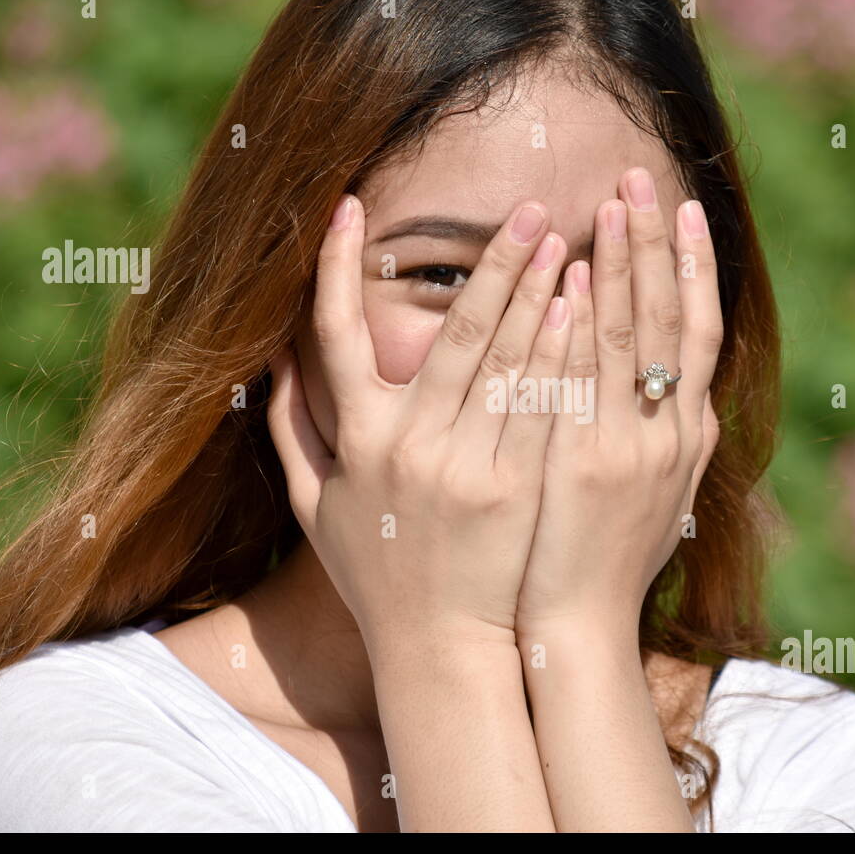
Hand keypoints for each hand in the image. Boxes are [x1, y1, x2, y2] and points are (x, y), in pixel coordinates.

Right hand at [267, 193, 573, 648]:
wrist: (441, 647)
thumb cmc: (377, 573)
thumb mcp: (315, 507)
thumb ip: (290, 432)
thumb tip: (272, 362)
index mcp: (356, 440)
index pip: (335, 336)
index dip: (333, 266)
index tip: (345, 206)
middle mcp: (408, 445)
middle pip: (452, 334)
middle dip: (492, 264)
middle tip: (528, 209)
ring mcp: (465, 466)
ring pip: (504, 361)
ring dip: (535, 293)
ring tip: (565, 239)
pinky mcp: (516, 488)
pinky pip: (541, 407)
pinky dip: (559, 354)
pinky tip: (581, 308)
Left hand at [515, 168, 722, 640]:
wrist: (578, 627)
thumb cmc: (606, 561)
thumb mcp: (653, 496)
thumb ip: (658, 435)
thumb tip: (666, 390)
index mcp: (688, 435)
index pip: (699, 332)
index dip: (692, 267)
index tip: (680, 210)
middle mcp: (670, 434)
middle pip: (670, 319)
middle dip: (655, 244)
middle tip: (639, 177)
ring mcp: (631, 448)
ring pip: (631, 338)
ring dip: (620, 266)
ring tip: (608, 204)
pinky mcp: (583, 465)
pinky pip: (582, 380)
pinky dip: (580, 325)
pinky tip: (566, 279)